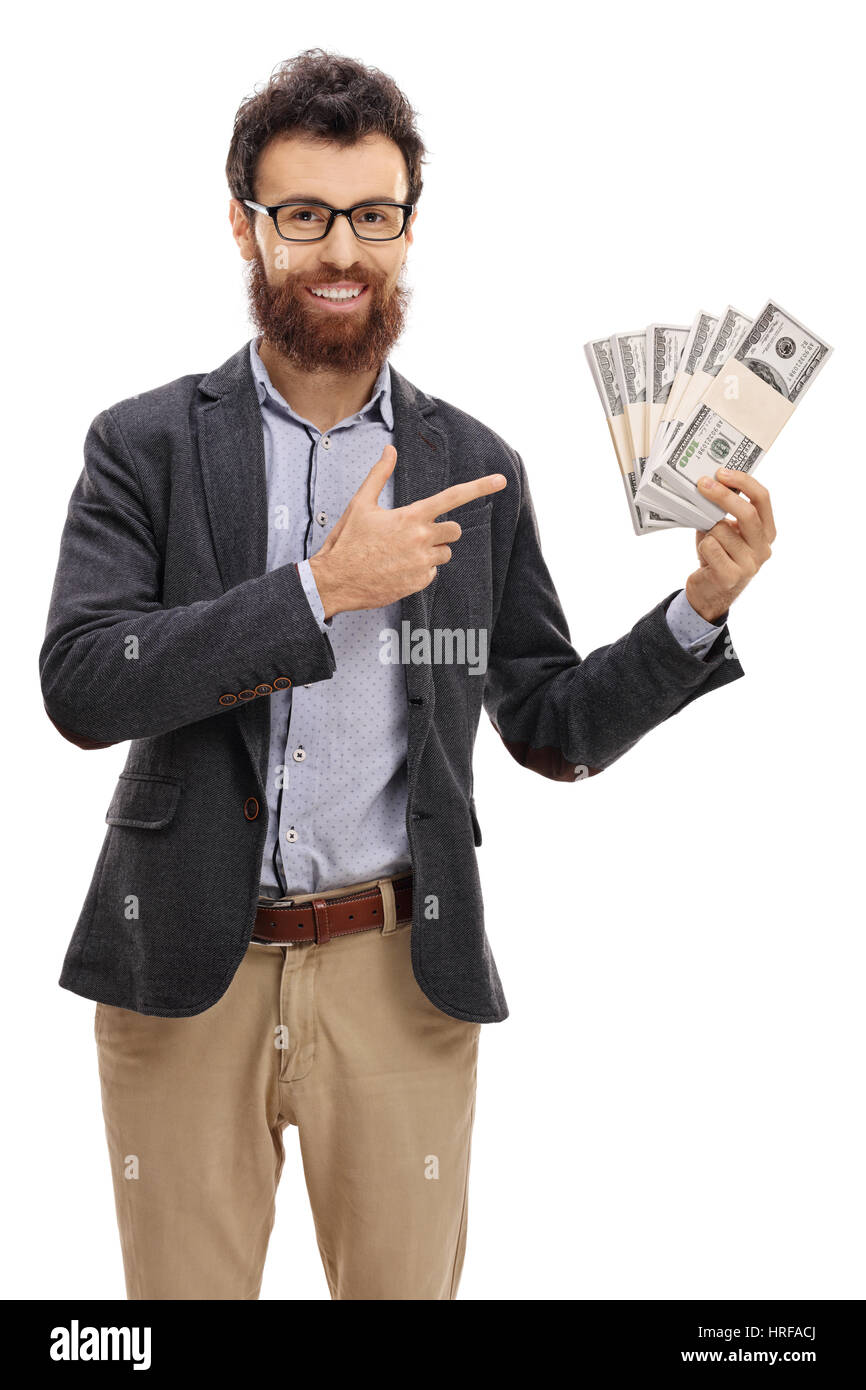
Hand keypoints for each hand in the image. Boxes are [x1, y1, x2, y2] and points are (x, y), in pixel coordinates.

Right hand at [308, 445, 506, 618]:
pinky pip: (432, 573)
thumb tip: (389, 450)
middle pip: (454, 531)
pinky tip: (397, 569)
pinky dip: (420, 571)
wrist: (336, 580)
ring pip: (445, 553)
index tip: (501, 479)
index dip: (480, 487)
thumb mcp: (361, 504)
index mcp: (412, 516)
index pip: (453, 497)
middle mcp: (422, 538)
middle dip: (441, 531)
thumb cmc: (347, 541)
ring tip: (401, 553)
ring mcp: (422, 562)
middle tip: (416, 534)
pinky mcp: (419, 583)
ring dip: (431, 552)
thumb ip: (379, 475)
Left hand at [685, 467, 775, 621]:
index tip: (722, 472)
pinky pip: (711, 547)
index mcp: (767, 532)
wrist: (709, 591)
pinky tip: (705, 557)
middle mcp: (763, 548)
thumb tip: (710, 483)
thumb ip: (725, 511)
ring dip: (707, 529)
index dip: (744, 482)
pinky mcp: (731, 576)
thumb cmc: (718, 555)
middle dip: (723, 495)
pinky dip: (702, 546)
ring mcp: (750, 564)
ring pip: (722, 530)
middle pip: (747, 513)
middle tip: (703, 484)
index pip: (763, 499)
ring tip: (707, 540)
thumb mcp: (726, 530)